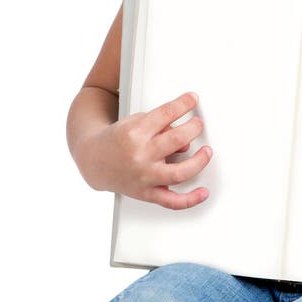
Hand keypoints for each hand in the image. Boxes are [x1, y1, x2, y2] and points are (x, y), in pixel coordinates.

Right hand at [82, 91, 212, 208]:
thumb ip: (160, 125)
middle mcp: (140, 156)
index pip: (166, 113)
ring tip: (206, 151)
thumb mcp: (134, 122)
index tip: (193, 99)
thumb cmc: (117, 139)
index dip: (184, 104)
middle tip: (198, 125)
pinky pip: (172, 202)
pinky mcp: (147, 193)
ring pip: (179, 172)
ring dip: (199, 161)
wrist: (95, 161)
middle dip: (194, 128)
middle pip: (177, 140)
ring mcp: (144, 177)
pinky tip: (203, 192)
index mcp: (135, 134)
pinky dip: (191, 199)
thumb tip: (185, 137)